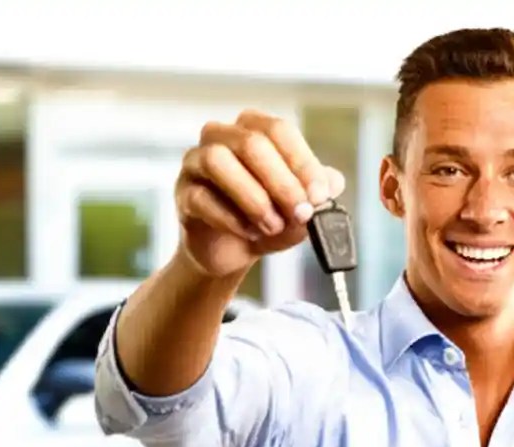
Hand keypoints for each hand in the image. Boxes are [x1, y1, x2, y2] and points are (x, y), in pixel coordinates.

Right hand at [175, 110, 346, 277]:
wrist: (232, 251)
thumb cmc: (267, 219)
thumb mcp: (302, 206)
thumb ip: (319, 192)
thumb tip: (331, 183)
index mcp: (253, 128)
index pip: (279, 131)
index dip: (302, 162)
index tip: (319, 195)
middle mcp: (221, 136)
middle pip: (251, 143)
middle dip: (281, 183)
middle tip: (300, 213)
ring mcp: (195, 163)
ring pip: (218, 161)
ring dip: (253, 197)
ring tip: (272, 225)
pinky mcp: (182, 194)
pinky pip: (201, 198)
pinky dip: (231, 218)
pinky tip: (249, 233)